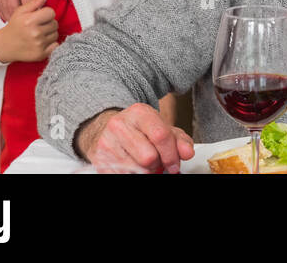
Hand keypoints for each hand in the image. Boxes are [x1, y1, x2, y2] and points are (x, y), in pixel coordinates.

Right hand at [0, 0, 58, 62]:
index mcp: (29, 21)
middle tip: (38, 26)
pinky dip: (51, 44)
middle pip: (55, 23)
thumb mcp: (19, 12)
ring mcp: (38, 45)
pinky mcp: (41, 54)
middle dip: (48, 23)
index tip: (41, 17)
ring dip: (50, 33)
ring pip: (56, 34)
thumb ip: (33, 3)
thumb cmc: (13, 28)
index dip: (47, 13)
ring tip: (38, 34)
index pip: (52, 12)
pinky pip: (56, 45)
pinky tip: (41, 42)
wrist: (4, 46)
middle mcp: (35, 33)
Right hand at [76, 103, 194, 172]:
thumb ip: (179, 140)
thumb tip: (187, 153)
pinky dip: (132, 174)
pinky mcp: (99, 159)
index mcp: (140, 112)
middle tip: (156, 161)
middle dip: (157, 164)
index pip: (161, 135)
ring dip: (145, 171)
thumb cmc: (139, 130)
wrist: (107, 130)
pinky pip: (123, 175)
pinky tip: (133, 165)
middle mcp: (120, 125)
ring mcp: (107, 142)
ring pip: (135, 169)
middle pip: (148, 157)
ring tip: (144, 163)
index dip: (171, 155)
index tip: (174, 164)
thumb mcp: (162, 128)